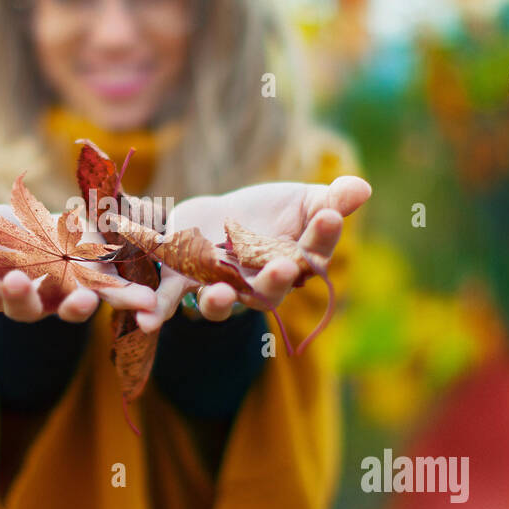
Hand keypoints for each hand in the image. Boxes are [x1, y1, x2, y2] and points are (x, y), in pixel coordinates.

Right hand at [0, 206, 157, 323]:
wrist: (63, 221)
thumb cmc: (14, 228)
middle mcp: (29, 298)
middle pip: (18, 304)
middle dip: (17, 294)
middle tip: (16, 280)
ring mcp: (64, 297)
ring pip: (65, 308)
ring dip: (74, 307)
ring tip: (81, 300)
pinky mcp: (98, 288)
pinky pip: (114, 298)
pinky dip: (131, 302)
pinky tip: (148, 305)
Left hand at [135, 175, 371, 332]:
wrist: (221, 219)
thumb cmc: (271, 213)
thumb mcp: (303, 199)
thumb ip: (331, 200)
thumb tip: (362, 188)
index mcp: (295, 261)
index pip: (315, 251)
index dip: (323, 235)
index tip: (329, 216)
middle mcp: (259, 284)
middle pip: (270, 288)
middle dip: (275, 278)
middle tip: (282, 266)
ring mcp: (221, 286)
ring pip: (223, 302)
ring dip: (221, 301)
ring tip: (219, 294)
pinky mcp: (183, 281)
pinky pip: (171, 302)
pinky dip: (158, 313)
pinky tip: (146, 321)